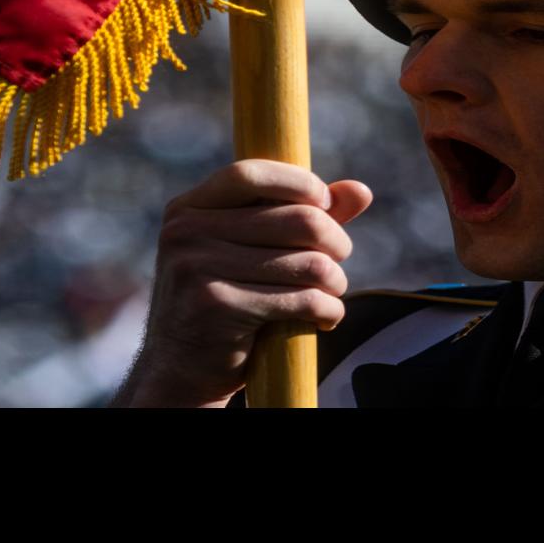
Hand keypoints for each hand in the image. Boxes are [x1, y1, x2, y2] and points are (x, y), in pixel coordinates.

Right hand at [113, 160, 372, 406]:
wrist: (182, 368)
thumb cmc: (228, 304)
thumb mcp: (253, 253)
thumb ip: (302, 216)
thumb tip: (362, 190)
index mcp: (189, 209)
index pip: (252, 173)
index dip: (302, 185)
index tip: (327, 206)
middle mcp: (186, 232)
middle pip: (298, 219)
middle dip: (336, 242)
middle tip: (339, 262)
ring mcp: (197, 268)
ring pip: (310, 263)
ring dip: (336, 282)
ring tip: (331, 293)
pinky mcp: (218, 306)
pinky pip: (304, 300)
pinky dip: (329, 310)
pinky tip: (326, 318)